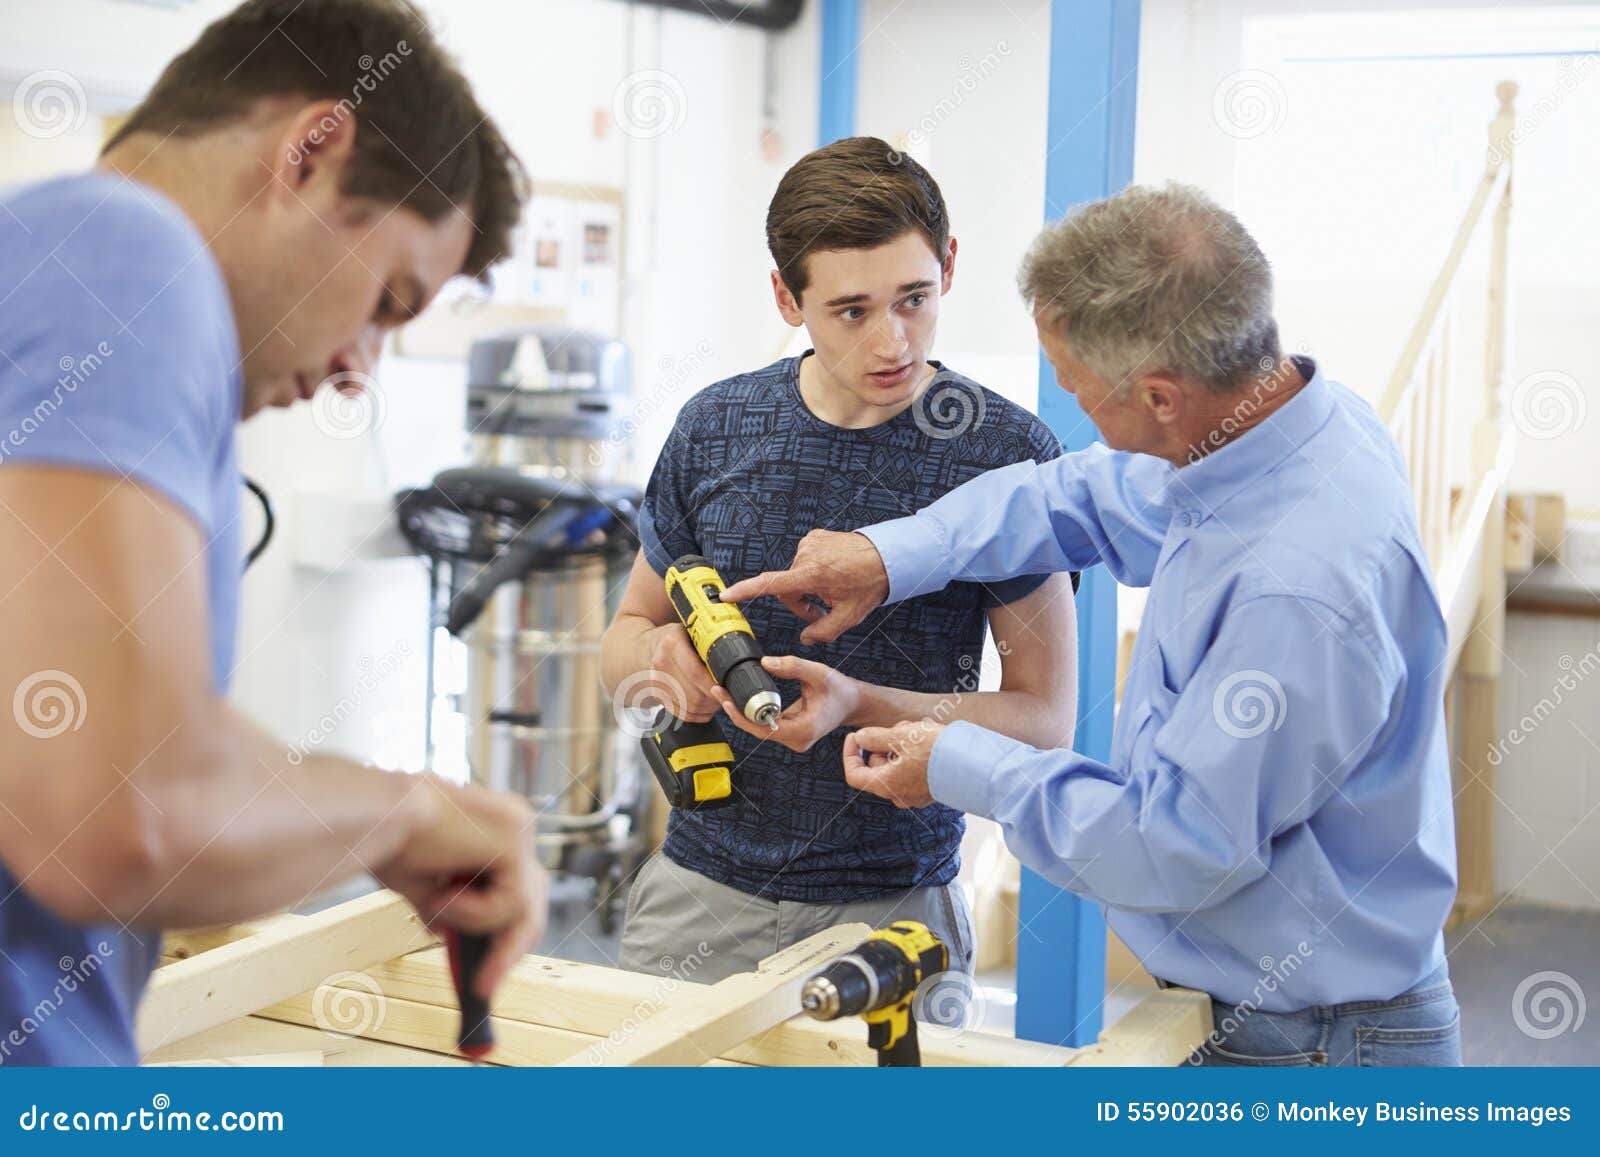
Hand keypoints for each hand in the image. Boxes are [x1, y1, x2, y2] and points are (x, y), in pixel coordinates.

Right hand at [374, 776, 547, 999]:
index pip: (516, 887)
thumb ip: (444, 906)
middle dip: (508, 948)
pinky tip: (442, 892)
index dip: (505, 930)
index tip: (489, 973)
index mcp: (496, 829)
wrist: (377, 816)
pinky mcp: (515, 840)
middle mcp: (515, 825)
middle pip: (532, 900)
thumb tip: (444, 930)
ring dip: (474, 921)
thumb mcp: (421, 885)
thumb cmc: (388, 840)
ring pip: (520, 906)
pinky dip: (474, 911)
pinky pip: (510, 901)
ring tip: (434, 903)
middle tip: (483, 988)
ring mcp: (520, 830)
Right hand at [641, 623, 721, 722]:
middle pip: (694, 694)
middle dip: (714, 699)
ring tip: (718, 699)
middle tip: (726, 695)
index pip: (696, 672)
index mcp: (671, 644)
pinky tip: (706, 707)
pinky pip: (682, 713)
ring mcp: (656, 682)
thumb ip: (709, 645)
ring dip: (708, 707)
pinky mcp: (657, 695)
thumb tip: (731, 665)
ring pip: (690, 706)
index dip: (714, 685)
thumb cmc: (677, 638)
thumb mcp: (693, 632)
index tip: (727, 688)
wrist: (650, 645)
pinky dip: (698, 714)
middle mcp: (660, 663)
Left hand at [715, 654, 861, 751]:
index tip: (727, 701)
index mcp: (803, 730)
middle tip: (719, 690)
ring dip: (743, 712)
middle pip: (758, 730)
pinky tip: (740, 698)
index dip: (742, 716)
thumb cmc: (840, 691)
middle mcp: (797, 740)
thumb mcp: (818, 673)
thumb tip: (765, 663)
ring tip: (724, 692)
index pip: (764, 729)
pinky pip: (766, 725)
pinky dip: (754, 712)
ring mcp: (793, 739)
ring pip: (760, 728)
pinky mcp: (790, 734)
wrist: (853, 702)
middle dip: (737, 711)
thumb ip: (792, 666)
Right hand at [718, 530, 888, 644]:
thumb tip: (806, 638)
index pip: (770, 584)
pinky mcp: (814, 536)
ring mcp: (809, 543)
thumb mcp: (848, 616)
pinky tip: (832, 573)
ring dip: (808, 586)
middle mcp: (806, 555)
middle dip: (801, 603)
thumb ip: (823, 632)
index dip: (745, 591)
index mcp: (810, 575)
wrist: (886, 556)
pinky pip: (805, 559)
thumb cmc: (869, 584)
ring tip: (832, 589)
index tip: (725, 595)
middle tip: (822, 611)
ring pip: (796, 575)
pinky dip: (813, 570)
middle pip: (787, 588)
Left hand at [842, 720, 944, 808]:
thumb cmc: (937, 751)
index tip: (856, 736)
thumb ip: (874, 737)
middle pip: (877, 767)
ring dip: (902, 745)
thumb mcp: (901, 735)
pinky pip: (913, 770)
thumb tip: (860, 738)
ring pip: (896, 765)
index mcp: (886, 785)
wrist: (975, 765)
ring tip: (919, 730)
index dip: (849, 754)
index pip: (854, 775)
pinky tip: (929, 740)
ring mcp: (915, 794)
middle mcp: (899, 795)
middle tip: (900, 727)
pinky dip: (915, 754)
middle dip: (883, 743)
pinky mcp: (930, 789)